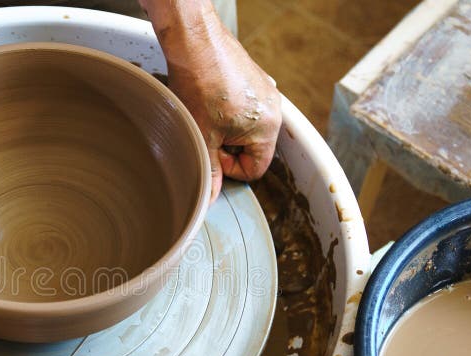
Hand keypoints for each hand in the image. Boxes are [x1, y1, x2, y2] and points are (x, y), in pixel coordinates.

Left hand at [142, 1, 281, 200]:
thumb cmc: (200, 84)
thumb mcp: (203, 136)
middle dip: (229, 148)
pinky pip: (246, 110)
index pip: (255, 169)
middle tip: (208, 134)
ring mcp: (266, 93)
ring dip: (227, 131)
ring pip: (248, 130)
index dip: (230, 168)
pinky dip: (229, 113)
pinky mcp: (256, 81)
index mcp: (268, 128)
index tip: (213, 154)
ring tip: (208, 116)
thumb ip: (209, 171)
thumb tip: (210, 198)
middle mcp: (274, 110)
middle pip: (254, 150)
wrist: (196, 42)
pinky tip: (211, 102)